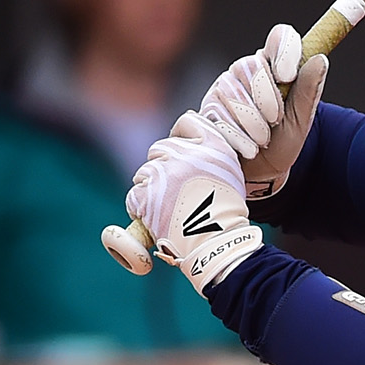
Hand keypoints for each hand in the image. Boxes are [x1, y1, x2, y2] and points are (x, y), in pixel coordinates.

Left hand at [124, 112, 263, 294]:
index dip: (180, 137)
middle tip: (175, 192)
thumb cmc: (226, 213)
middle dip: (163, 168)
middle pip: (160, 148)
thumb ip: (212, 149)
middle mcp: (187, 153)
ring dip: (151, 189)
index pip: (187, 122)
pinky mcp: (145, 193)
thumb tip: (188, 132)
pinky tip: (157, 219)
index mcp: (212, 146)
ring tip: (168, 209)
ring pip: (145, 172)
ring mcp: (164, 172)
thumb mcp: (230, 172)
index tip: (181, 156)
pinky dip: (141, 209)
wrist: (216, 242)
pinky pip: (134, 196)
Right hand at [199, 23, 328, 198]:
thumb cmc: (282, 141)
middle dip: (267, 97)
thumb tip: (320, 59)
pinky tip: (248, 148)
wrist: (259, 174)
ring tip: (263, 140)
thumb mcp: (301, 120)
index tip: (287, 75)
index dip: (284, 50)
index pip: (280, 37)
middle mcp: (245, 70)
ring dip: (253, 121)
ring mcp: (221, 88)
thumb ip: (309, 90)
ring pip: (232, 91)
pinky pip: (217, 114)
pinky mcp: (204, 109)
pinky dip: (237, 136)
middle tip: (275, 120)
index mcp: (273, 65)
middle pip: (251, 64)